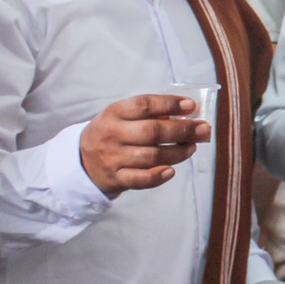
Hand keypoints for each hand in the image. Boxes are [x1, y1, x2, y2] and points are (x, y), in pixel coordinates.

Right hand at [78, 94, 209, 195]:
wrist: (81, 160)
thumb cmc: (112, 133)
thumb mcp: (121, 116)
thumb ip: (149, 113)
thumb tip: (188, 112)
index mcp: (114, 113)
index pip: (144, 105)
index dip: (169, 104)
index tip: (191, 106)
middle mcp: (112, 134)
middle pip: (152, 132)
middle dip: (182, 130)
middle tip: (203, 129)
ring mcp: (113, 158)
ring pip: (151, 156)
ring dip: (177, 152)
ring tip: (192, 147)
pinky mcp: (116, 179)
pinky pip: (140, 180)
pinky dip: (158, 177)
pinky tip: (172, 171)